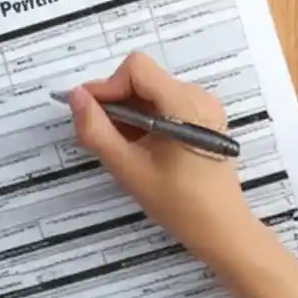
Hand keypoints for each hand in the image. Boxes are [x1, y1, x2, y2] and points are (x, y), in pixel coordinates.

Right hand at [65, 53, 259, 263]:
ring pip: (152, 91)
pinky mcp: (204, 118)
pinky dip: (146, 119)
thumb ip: (97, 130)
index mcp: (185, 103)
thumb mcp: (129, 169)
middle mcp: (198, 96)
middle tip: (102, 136)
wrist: (222, 229)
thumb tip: (75, 96)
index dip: (107, 86)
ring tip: (122, 146)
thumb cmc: (178, 203)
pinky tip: (141, 147)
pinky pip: (166, 103)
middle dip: (116, 102)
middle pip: (144, 79)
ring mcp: (204, 106)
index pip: (136, 68)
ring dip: (129, 112)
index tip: (90, 114)